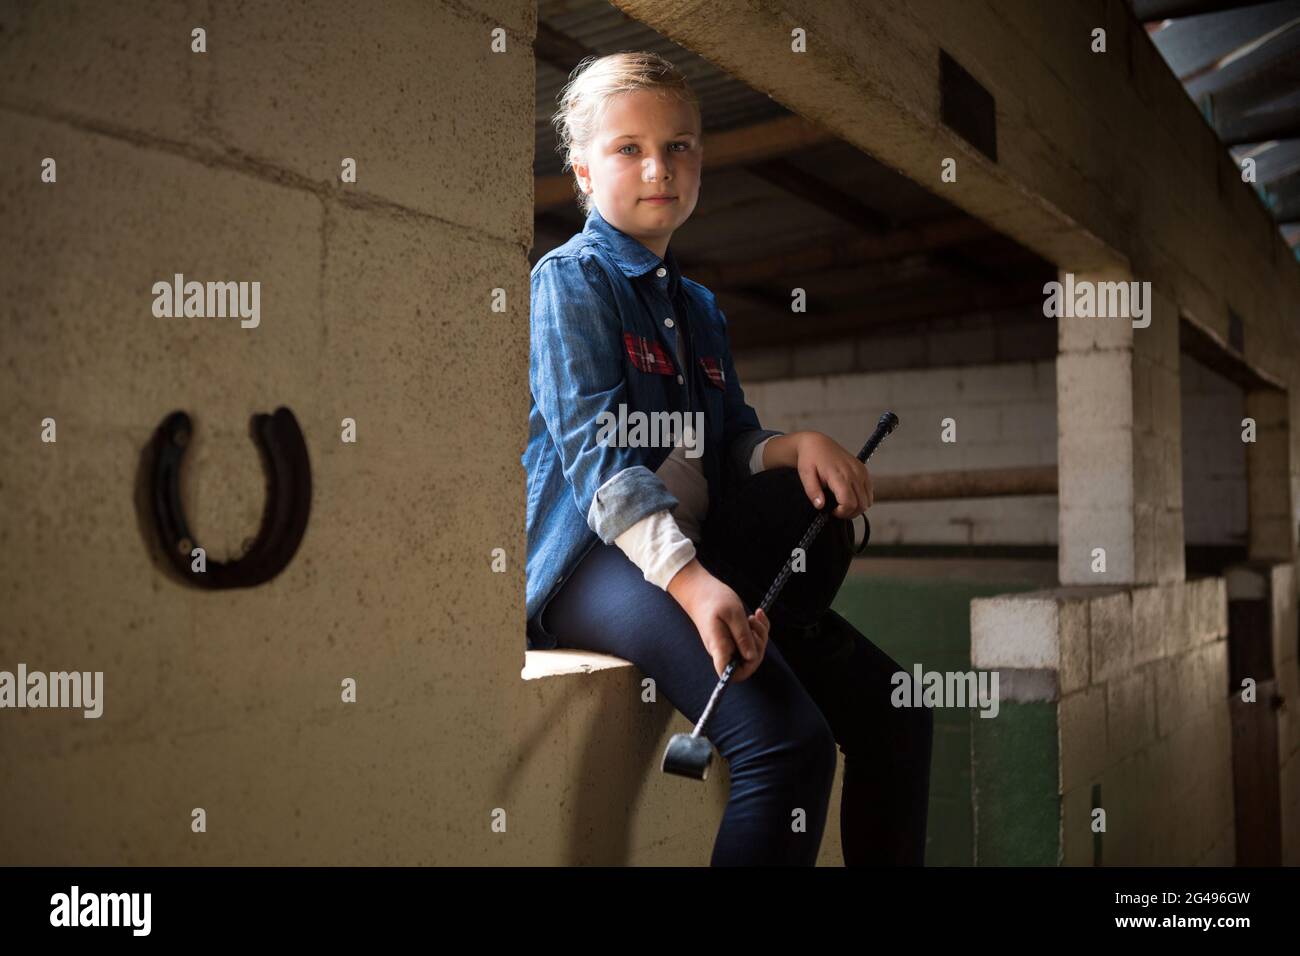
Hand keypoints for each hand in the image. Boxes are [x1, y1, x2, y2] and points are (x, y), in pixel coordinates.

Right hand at [666, 559, 769, 682]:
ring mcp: (729, 644)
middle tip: (754, 624)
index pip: (729, 673)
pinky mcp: (734, 636)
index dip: (744, 670)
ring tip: (754, 617)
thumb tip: (752, 657)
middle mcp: (723, 649)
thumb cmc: (714, 599)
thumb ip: (742, 636)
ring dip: (760, 635)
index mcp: (719, 647)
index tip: (753, 652)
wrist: (700, 589)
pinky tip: (758, 613)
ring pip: (752, 650)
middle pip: (746, 663)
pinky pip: (751, 640)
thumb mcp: (732, 613)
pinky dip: (759, 628)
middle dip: (759, 645)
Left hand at [766, 431, 872, 518]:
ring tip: (842, 504)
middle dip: (849, 513)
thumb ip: (812, 491)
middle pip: (861, 505)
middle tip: (836, 511)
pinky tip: (850, 496)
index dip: (841, 513)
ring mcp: (861, 471)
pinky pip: (870, 492)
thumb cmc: (810, 458)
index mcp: (839, 475)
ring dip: (857, 507)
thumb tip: (820, 506)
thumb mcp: (805, 475)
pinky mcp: (864, 470)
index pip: (849, 503)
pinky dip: (862, 499)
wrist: (818, 443)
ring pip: (868, 501)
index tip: (832, 511)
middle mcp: (854, 473)